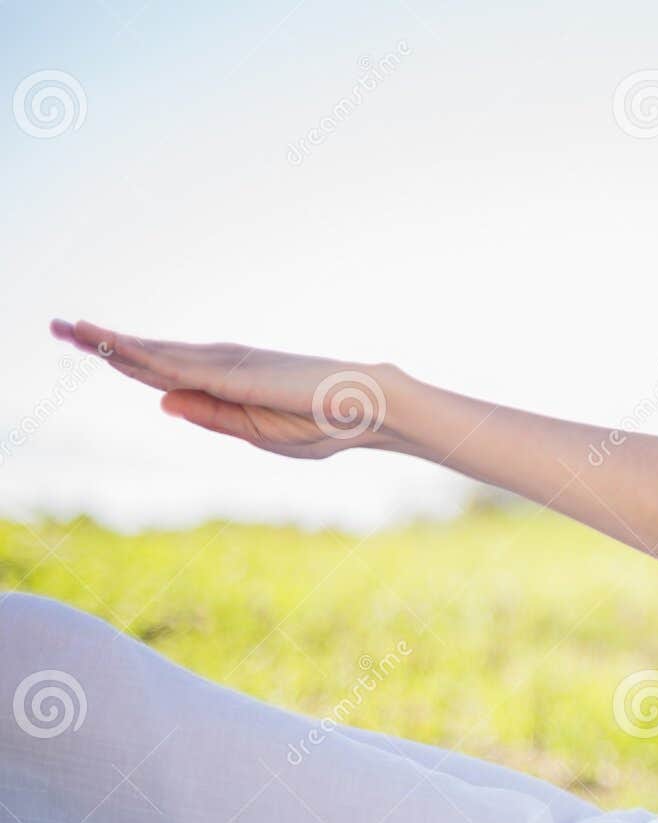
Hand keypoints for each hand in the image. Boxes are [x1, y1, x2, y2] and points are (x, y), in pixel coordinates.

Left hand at [50, 318, 408, 457]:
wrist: (373, 408)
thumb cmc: (328, 425)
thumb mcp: (261, 435)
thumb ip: (213, 417)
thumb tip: (161, 400)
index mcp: (229, 389)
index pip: (164, 373)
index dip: (123, 358)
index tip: (85, 342)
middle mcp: (224, 368)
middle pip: (152, 355)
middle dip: (104, 343)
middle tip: (58, 326)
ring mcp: (232, 366)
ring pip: (160, 355)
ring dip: (113, 342)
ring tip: (70, 329)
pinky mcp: (241, 373)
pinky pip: (183, 366)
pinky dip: (145, 356)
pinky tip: (115, 347)